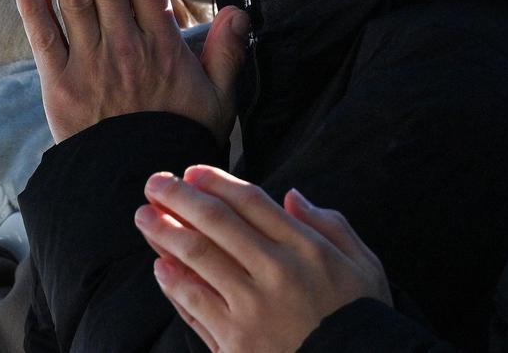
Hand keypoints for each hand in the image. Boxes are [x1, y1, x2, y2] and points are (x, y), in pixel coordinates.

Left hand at [15, 0, 249, 143]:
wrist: (135, 185)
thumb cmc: (180, 139)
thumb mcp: (220, 100)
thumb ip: (227, 53)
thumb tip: (237, 12)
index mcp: (163, 48)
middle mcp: (125, 48)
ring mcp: (89, 65)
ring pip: (75, 0)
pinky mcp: (58, 87)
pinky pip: (44, 40)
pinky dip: (34, 9)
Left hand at [134, 165, 390, 352]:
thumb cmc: (361, 318)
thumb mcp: (364, 265)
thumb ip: (329, 224)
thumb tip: (292, 195)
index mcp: (306, 248)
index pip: (250, 202)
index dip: (216, 182)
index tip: (192, 171)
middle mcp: (275, 271)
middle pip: (216, 222)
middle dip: (179, 197)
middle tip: (154, 183)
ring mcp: (252, 308)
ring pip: (198, 258)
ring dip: (164, 233)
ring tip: (143, 216)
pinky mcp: (235, 343)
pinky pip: (195, 305)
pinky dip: (175, 283)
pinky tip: (160, 266)